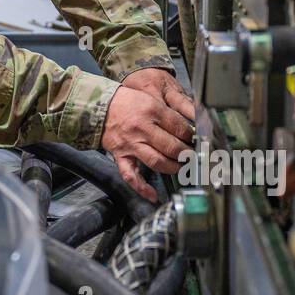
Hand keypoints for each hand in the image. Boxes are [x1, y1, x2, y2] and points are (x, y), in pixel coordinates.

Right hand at [100, 70, 195, 200]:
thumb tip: (188, 128)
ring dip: (173, 167)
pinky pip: (130, 174)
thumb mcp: (151, 99)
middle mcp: (142, 128)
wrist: (99, 106)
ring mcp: (131, 144)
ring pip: (157, 161)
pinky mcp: (121, 155)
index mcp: (151, 110)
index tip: (196, 139)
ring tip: (182, 167)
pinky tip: (152, 195)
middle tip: (193, 155)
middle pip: (171, 146)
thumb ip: (169, 113)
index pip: (179, 126)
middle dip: (186, 153)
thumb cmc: (126, 102)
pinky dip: (141, 187)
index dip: (191, 135)